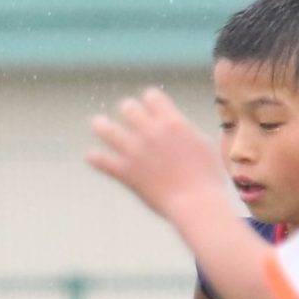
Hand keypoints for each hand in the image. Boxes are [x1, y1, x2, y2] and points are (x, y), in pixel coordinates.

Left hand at [87, 88, 229, 219]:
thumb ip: (183, 130)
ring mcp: (134, 151)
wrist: (196, 202)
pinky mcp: (125, 172)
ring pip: (106, 129)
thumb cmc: (206, 175)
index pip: (151, 96)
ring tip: (98, 124)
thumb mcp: (201, 143)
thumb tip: (175, 125)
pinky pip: (101, 161)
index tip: (148, 107)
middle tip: (127, 115)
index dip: (149, 101)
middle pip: (128, 108)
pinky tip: (92, 156)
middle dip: (128, 111)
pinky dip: (95, 158)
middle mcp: (150, 132)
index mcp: (171, 121)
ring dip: (102, 125)